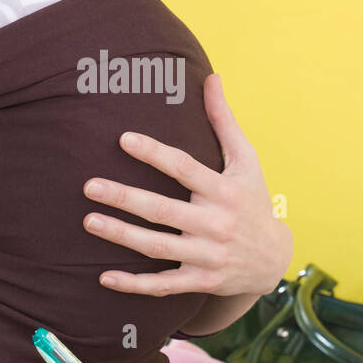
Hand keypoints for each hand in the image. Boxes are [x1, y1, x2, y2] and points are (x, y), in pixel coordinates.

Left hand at [82, 73, 291, 298]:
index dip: (154, 153)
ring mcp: (207, 256)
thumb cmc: (252, 200)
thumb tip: (212, 76)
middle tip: (89, 185)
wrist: (273, 258)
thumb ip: (224, 121)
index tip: (123, 139)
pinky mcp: (200, 282)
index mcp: (224, 191)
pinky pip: (163, 285)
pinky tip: (104, 277)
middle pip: (163, 210)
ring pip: (158, 247)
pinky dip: (134, 285)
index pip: (185, 169)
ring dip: (121, 236)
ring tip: (89, 221)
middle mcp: (216, 224)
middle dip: (125, 198)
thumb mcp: (246, 161)